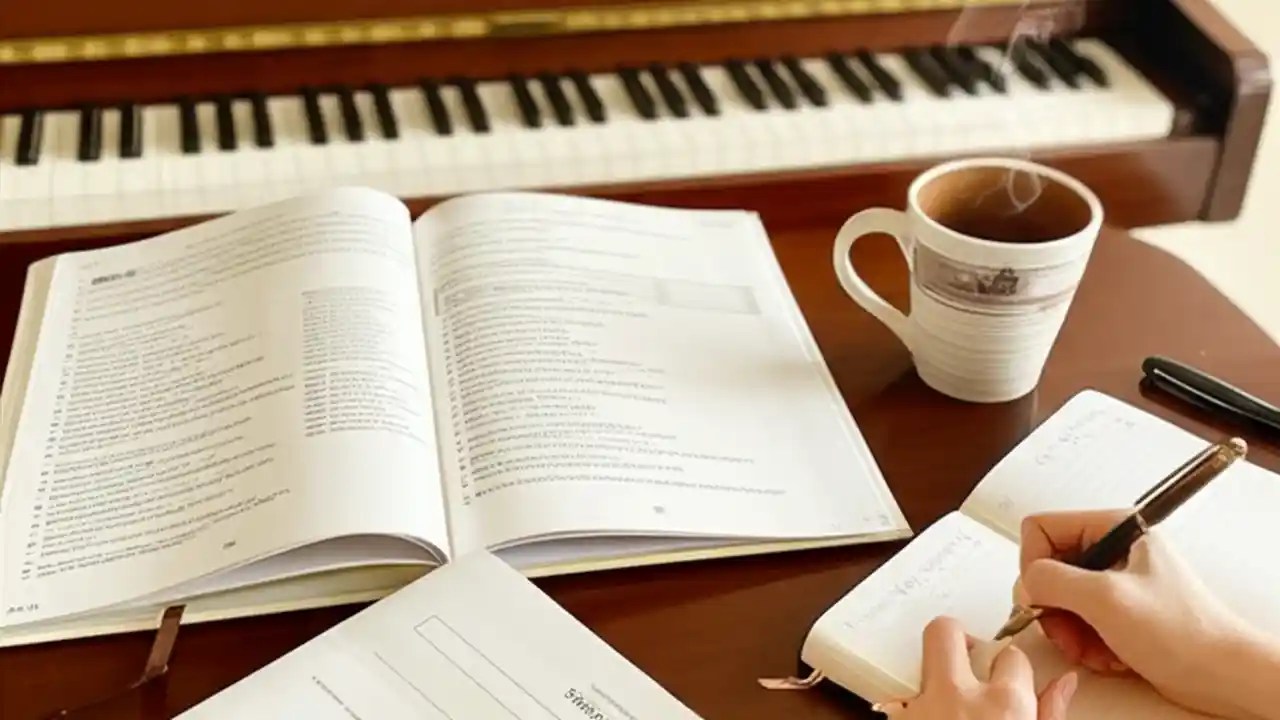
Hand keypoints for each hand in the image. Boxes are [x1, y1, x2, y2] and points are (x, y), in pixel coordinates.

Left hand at [878, 616, 1076, 719]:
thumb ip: (1049, 713)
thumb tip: (1063, 684)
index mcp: (1004, 706)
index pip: (1012, 657)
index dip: (1013, 668)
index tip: (1013, 681)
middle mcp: (955, 698)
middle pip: (945, 631)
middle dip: (956, 636)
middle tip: (967, 657)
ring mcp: (917, 710)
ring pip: (919, 669)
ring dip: (936, 680)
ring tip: (952, 707)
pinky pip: (905, 702)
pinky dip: (921, 708)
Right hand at [1018, 510, 1278, 718]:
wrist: (1222, 674)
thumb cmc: (1183, 632)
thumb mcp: (1107, 599)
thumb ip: (1053, 581)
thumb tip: (1023, 584)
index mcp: (1115, 527)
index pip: (1042, 529)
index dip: (1034, 564)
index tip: (1043, 595)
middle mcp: (1112, 549)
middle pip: (1048, 567)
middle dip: (1054, 606)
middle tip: (1068, 630)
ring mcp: (1115, 582)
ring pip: (1059, 599)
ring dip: (1069, 631)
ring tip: (1093, 648)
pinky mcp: (1118, 612)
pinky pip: (1078, 622)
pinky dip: (1086, 644)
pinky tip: (1110, 655)